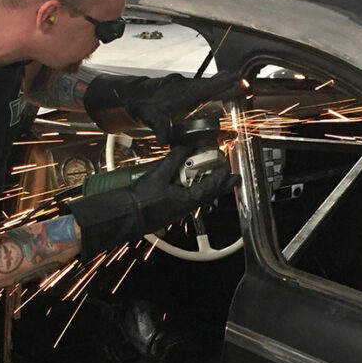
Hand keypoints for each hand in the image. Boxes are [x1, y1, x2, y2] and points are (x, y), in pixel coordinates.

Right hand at [69, 145, 237, 255]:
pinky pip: (189, 199)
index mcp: (188, 199)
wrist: (127, 214)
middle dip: (223, 186)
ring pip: (200, 197)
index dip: (221, 176)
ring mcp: (179, 210)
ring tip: (215, 179)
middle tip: (235, 180)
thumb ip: (174, 159)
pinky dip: (194, 189)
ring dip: (209, 186)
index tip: (227, 166)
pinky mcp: (170, 210)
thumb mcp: (159, 174)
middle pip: (210, 195)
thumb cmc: (142, 200)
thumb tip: (186, 147)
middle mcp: (187, 206)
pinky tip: (189, 184)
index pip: (212, 186)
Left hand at [85, 72, 245, 142]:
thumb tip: (166, 139)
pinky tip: (212, 94)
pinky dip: (208, 89)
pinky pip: (198, 88)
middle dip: (228, 83)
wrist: (127, 95)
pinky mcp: (179, 90)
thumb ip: (161, 128)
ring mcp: (183, 87)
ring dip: (220, 86)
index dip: (226, 85)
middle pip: (212, 83)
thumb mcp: (151, 118)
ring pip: (206, 85)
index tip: (241, 82)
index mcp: (184, 92)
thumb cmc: (141, 103)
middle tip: (244, 83)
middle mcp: (186, 87)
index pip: (210, 87)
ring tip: (234, 86)